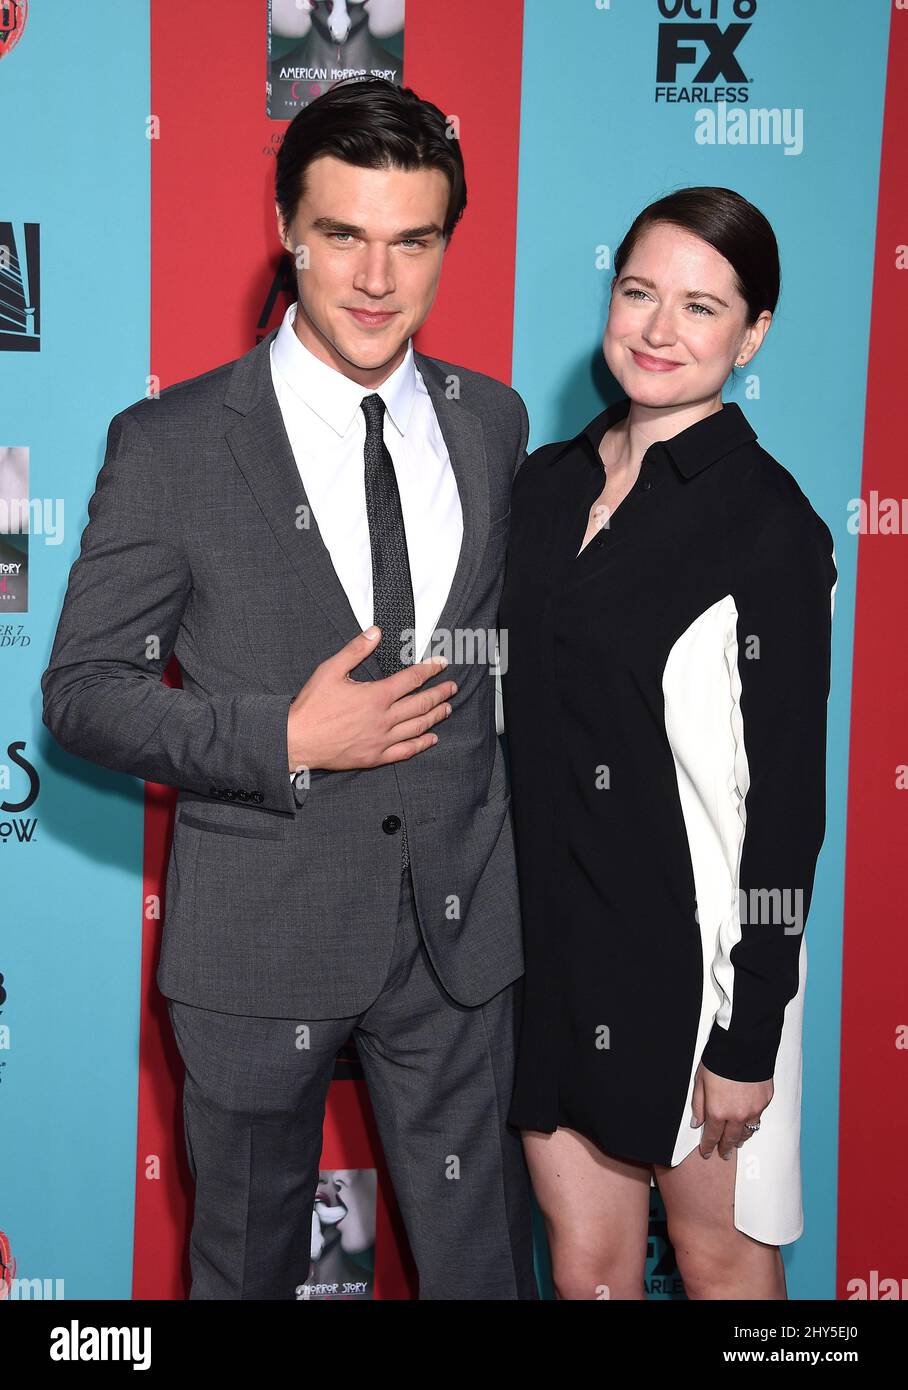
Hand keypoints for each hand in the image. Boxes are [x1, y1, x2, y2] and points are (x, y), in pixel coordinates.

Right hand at [287, 626, 456, 774]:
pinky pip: (406, 751)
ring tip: (447, 708)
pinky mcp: (375, 756)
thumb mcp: (330, 670)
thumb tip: (375, 632)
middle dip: (440, 693)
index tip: (441, 663)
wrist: (296, 740)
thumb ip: (356, 650)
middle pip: (421, 704)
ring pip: (418, 727)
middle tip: (452, 687)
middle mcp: (384, 719)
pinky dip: (422, 744)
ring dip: (436, 716)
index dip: (430, 669)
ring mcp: (381, 740)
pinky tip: (432, 738)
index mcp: (376, 695)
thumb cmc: (311, 706)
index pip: (412, 679)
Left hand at [690, 1063, 772, 1159]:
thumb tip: (697, 1122)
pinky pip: (758, 1117)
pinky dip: (751, 1121)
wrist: (743, 1046)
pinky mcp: (765, 1102)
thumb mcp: (700, 1082)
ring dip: (741, 1138)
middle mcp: (737, 1115)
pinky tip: (748, 1121)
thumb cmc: (719, 1060)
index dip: (708, 1147)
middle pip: (731, 1139)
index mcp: (718, 1111)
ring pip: (747, 1131)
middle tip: (724, 1154)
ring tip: (737, 1141)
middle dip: (726, 1148)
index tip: (706, 1152)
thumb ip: (698, 1105)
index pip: (712, 1137)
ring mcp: (753, 1110)